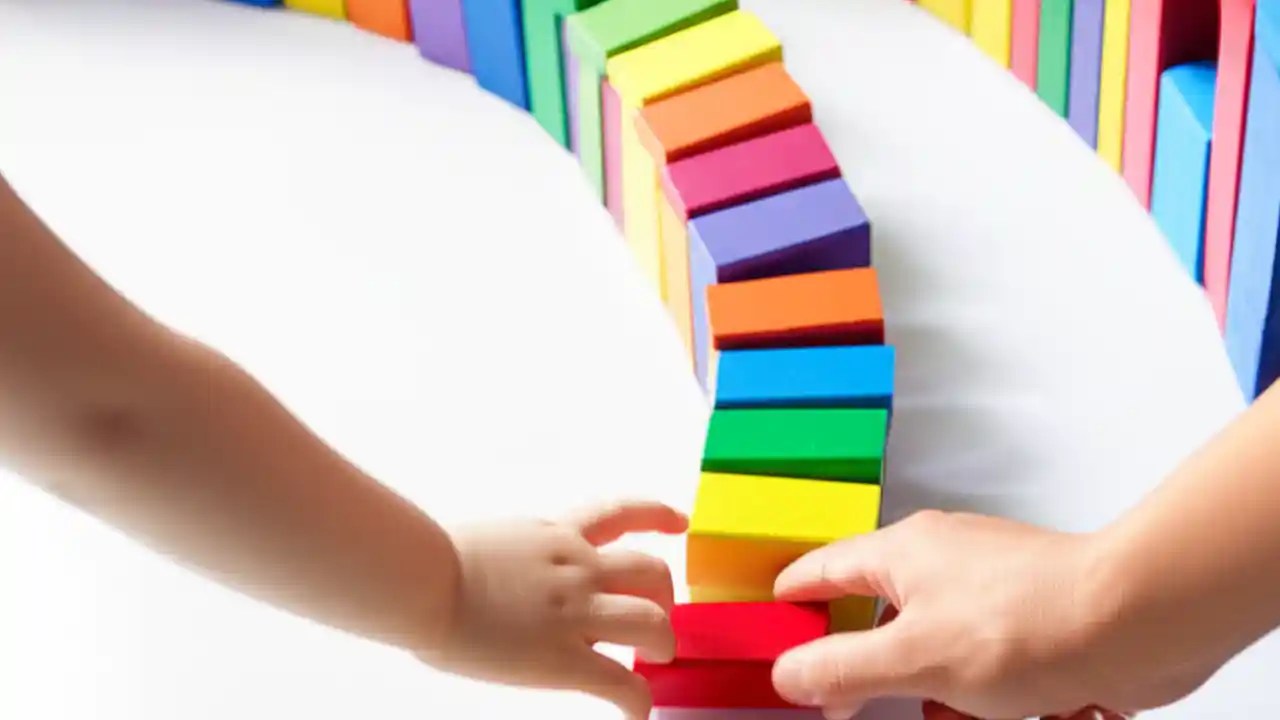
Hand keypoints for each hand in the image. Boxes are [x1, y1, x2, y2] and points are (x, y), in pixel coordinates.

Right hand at [418, 500, 686, 718]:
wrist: (423, 579)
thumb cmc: (430, 562)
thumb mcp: (492, 539)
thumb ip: (518, 553)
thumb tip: (511, 573)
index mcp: (556, 535)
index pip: (619, 513)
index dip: (657, 515)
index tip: (677, 522)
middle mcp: (576, 567)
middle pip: (652, 570)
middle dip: (664, 595)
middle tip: (657, 616)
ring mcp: (574, 611)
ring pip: (653, 622)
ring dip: (662, 642)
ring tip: (654, 660)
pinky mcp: (564, 658)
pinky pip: (622, 684)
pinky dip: (638, 703)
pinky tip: (634, 716)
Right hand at [768, 510, 1212, 718]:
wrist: (1138, 621)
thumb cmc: (1028, 624)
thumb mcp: (912, 658)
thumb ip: (840, 668)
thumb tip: (787, 674)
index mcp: (901, 552)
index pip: (821, 570)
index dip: (791, 603)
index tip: (770, 631)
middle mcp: (942, 559)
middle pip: (879, 616)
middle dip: (873, 669)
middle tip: (849, 703)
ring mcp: (989, 586)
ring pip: (936, 647)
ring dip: (940, 692)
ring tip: (955, 716)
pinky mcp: (1031, 616)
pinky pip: (987, 661)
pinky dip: (989, 695)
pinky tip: (1007, 713)